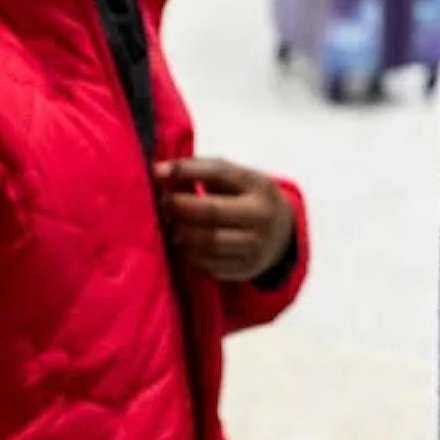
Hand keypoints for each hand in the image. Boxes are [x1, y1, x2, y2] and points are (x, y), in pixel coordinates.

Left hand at [158, 158, 295, 282]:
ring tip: (173, 224)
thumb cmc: (248, 200)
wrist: (281, 235)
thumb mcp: (236, 180)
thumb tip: (160, 172)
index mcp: (260, 186)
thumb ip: (203, 172)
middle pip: (211, 212)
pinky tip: (185, 243)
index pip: (219, 172)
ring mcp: (256, 245)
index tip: (157, 171)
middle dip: (179, 207)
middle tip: (164, 204)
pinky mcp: (244, 269)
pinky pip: (207, 263)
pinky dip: (189, 253)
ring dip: (182, 232)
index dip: (185, 171)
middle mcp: (262, 216)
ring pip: (207, 242)